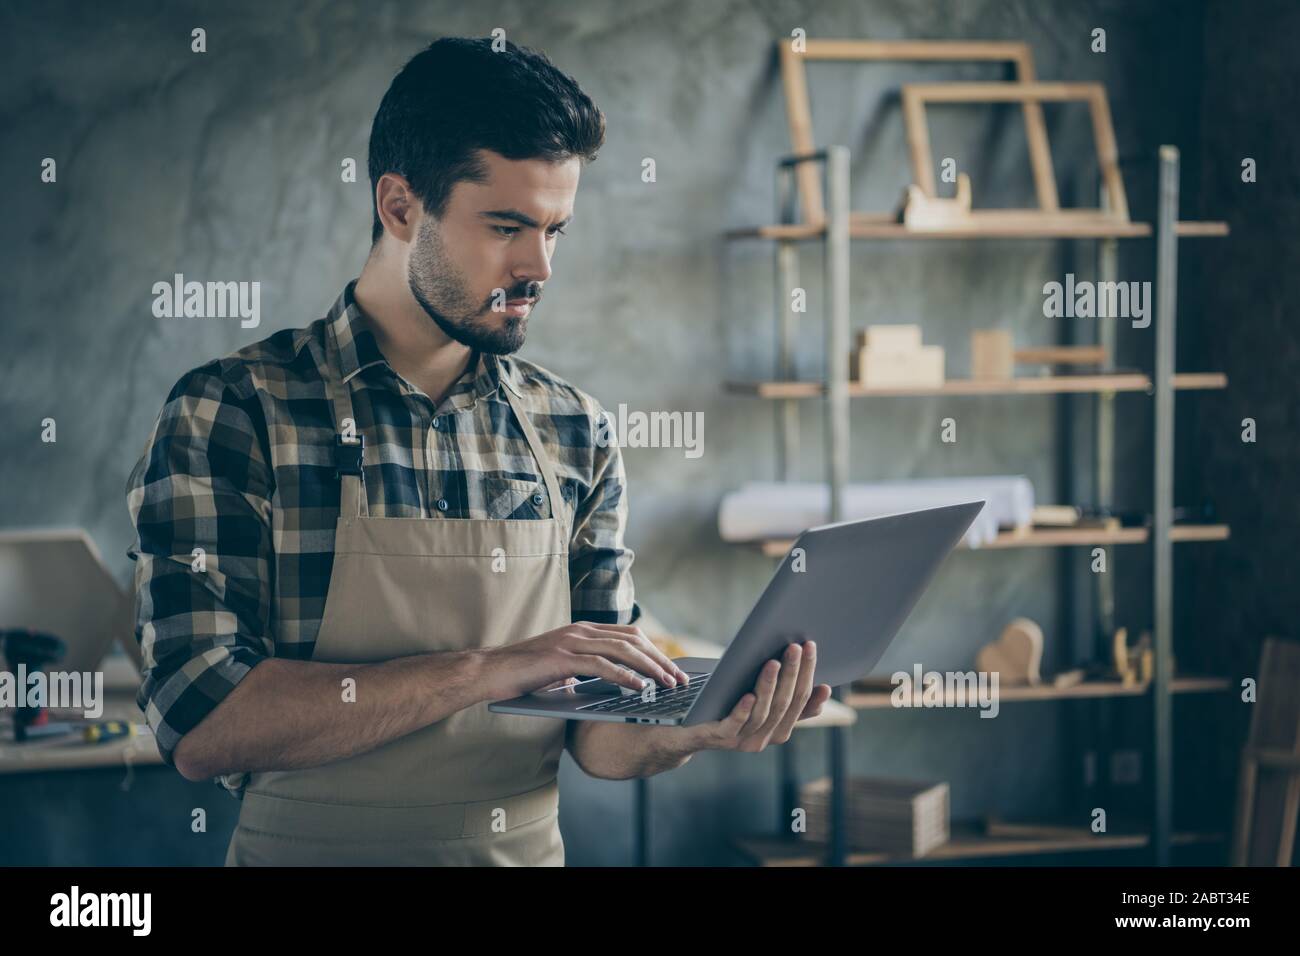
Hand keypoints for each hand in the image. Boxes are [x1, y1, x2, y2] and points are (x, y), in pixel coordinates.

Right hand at [479, 622, 690, 700]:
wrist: (491, 671)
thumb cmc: (526, 673)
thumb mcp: (563, 667)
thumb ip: (587, 668)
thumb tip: (613, 682)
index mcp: (584, 630)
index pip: (630, 636)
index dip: (655, 651)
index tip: (672, 670)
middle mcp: (581, 630)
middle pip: (633, 641)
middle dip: (660, 660)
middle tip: (679, 679)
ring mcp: (572, 641)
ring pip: (622, 650)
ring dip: (649, 668)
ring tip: (667, 685)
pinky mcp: (562, 657)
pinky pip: (601, 665)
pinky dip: (624, 675)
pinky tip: (639, 687)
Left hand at [685, 641, 830, 752]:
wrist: (690, 732)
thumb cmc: (729, 708)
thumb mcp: (762, 704)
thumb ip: (788, 700)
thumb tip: (823, 689)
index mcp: (780, 730)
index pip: (800, 700)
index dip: (807, 674)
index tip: (811, 649)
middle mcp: (765, 738)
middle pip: (784, 704)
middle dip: (792, 674)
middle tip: (796, 647)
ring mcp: (743, 740)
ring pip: (763, 713)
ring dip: (770, 686)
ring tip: (774, 662)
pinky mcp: (720, 737)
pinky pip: (735, 724)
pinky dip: (743, 710)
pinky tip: (749, 695)